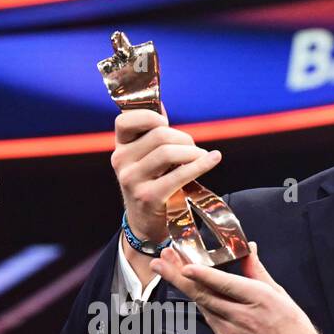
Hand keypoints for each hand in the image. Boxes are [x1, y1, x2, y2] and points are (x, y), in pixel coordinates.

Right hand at [111, 102, 222, 240]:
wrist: (146, 226)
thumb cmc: (152, 185)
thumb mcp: (144, 161)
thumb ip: (150, 135)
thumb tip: (160, 106)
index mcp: (120, 149)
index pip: (125, 121)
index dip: (149, 117)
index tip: (165, 124)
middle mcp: (121, 162)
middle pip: (159, 134)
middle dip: (184, 138)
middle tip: (193, 149)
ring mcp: (132, 180)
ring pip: (169, 151)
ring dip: (193, 152)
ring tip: (200, 158)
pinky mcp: (149, 197)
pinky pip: (180, 174)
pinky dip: (202, 164)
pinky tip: (213, 159)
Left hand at [150, 241, 331, 333]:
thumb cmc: (295, 329)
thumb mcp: (280, 296)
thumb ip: (259, 272)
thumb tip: (249, 248)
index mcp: (260, 299)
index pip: (225, 284)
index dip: (202, 274)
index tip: (184, 265)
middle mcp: (243, 316)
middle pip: (203, 295)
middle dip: (177, 277)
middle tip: (159, 262)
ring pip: (203, 308)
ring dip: (185, 289)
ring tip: (168, 270)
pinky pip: (212, 322)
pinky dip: (202, 306)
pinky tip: (193, 292)